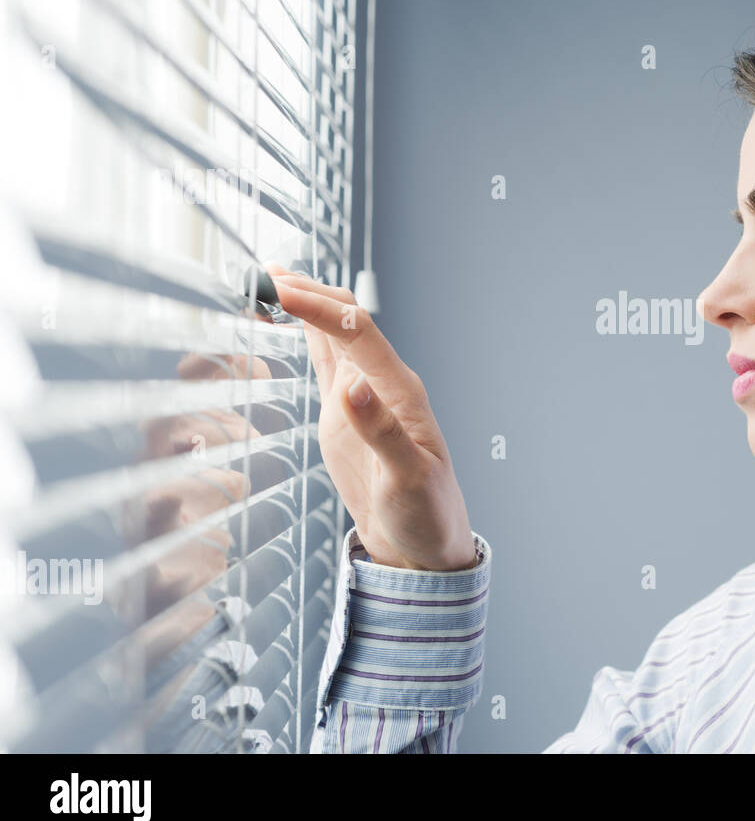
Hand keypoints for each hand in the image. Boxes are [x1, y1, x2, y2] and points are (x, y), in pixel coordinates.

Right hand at [265, 263, 476, 571]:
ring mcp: (362, 396)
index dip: (318, 308)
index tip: (278, 291)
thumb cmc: (427, 515)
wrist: (424, 546)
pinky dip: (304, 333)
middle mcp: (382, 384)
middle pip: (345, 320)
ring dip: (305, 303)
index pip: (357, 332)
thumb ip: (382, 434)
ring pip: (332, 334)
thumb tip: (352, 387)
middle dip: (308, 293)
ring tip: (267, 277)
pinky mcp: (344, 413)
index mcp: (401, 392)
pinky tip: (286, 314)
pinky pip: (324, 361)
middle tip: (261, 274)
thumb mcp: (408, 480)